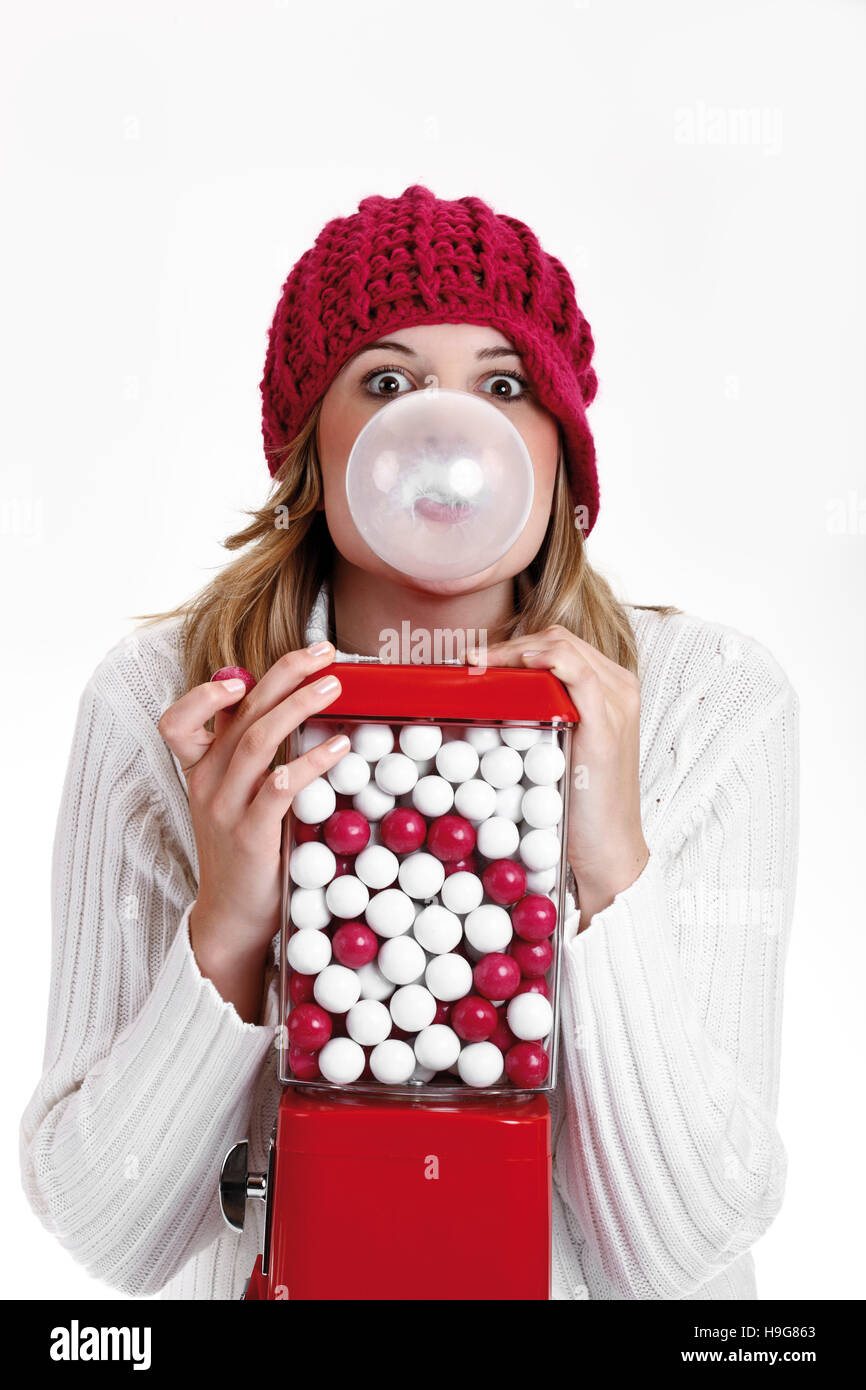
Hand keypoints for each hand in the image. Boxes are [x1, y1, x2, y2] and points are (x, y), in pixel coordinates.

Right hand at [157, 642, 347, 976]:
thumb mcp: (235, 797)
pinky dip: (309, 762)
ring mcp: (225, 809)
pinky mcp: (251, 836)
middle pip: (237, 714)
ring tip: (334, 687)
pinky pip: (278, 789)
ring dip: (297, 707)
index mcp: (199, 770)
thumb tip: (286, 705)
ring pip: (255, 741)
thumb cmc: (242, 850)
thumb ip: (249, 755)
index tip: (243, 672)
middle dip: (283, 675)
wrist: (231, 919)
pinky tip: (338, 747)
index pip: (180, 719)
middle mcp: (206, 784)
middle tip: (323, 652)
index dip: (205, 692)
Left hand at [469, 625, 648, 928]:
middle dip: (506, 646)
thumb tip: (484, 705)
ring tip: (478, 666)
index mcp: (609, 689)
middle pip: (556, 640)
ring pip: (560, 646)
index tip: (472, 664)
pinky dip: (545, 658)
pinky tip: (518, 664)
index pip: (555, 646)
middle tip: (467, 665)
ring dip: (512, 650)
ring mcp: (615, 701)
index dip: (511, 647)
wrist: (608, 852)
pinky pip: (576, 671)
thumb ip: (537, 721)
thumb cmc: (578, 808)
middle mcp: (617, 687)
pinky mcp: (606, 722)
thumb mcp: (558, 752)